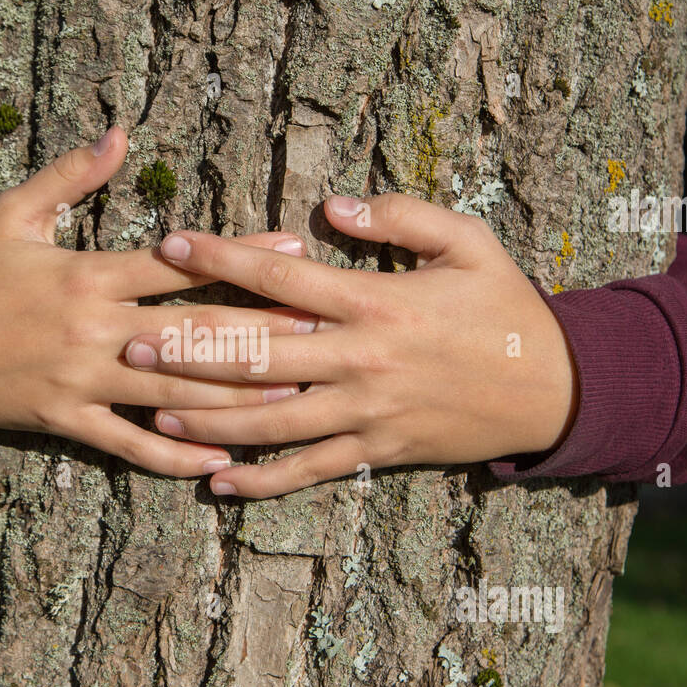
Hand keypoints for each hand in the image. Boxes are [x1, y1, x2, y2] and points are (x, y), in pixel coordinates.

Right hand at [0, 127, 315, 476]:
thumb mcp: (11, 213)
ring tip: (295, 398)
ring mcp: (82, 380)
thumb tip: (119, 131)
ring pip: (174, 391)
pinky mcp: (65, 421)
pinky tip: (221, 463)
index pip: (179, 263)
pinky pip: (129, 444)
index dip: (239, 256)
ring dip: (237, 395)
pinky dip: (175, 456)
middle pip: (194, 331)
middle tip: (322, 333)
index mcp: (88, 273)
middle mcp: (95, 328)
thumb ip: (70, 175)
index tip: (293, 250)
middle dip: (262, 332)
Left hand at [121, 192, 577, 495]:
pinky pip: (311, 471)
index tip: (170, 243)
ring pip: (272, 422)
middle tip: (131, 344)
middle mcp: (361, 360)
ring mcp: (366, 413)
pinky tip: (216, 483)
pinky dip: (263, 482)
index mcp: (376, 302)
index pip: (281, 278)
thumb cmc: (507, 307)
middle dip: (191, 350)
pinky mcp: (377, 452)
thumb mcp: (468, 242)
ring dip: (209, 419)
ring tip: (154, 410)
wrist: (555, 388)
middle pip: (259, 356)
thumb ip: (400, 218)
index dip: (222, 258)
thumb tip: (332, 203)